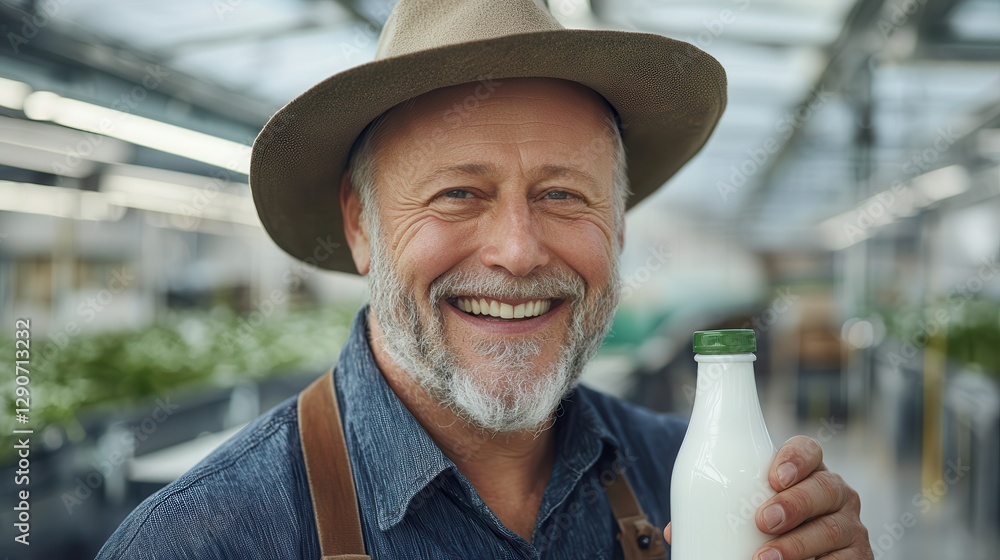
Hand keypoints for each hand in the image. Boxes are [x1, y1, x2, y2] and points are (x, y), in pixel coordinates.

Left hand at [663, 435, 872, 558]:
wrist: (796, 555)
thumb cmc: (764, 528)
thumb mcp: (744, 512)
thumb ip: (716, 512)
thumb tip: (675, 531)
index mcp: (806, 473)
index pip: (809, 451)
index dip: (795, 459)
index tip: (772, 477)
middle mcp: (834, 494)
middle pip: (824, 488)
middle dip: (794, 503)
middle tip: (762, 521)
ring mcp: (849, 526)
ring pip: (834, 528)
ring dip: (799, 544)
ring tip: (764, 557)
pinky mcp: (858, 558)